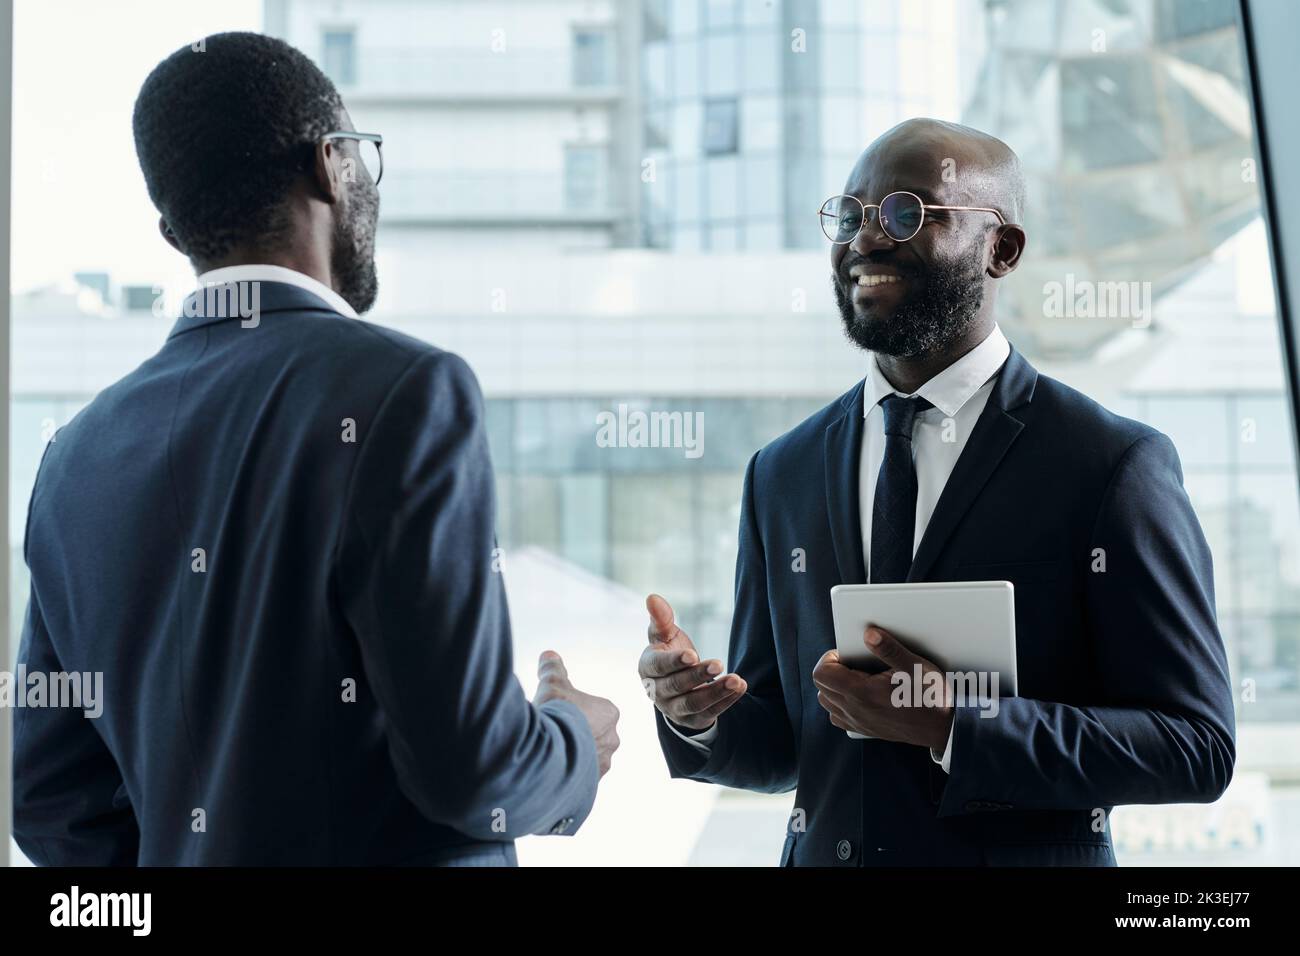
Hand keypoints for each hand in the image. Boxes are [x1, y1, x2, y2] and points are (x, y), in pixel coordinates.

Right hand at [534, 651, 620, 776]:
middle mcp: (611, 740)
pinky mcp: (590, 786)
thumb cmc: (556, 714)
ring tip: (548, 754)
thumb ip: (552, 669)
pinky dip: (566, 776)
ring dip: (570, 756)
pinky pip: (579, 779)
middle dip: (574, 734)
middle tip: (551, 732)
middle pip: (592, 734)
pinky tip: (550, 771)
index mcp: (609, 714)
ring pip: (586, 758)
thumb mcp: (552, 684)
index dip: (574, 709)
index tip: (558, 712)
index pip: (595, 710)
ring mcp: (601, 765)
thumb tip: (549, 655)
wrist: (549, 753)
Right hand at [639, 593, 746, 731]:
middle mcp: (657, 692)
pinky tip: (740, 687)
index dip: (674, 662)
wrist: (677, 687)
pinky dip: (726, 701)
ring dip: (716, 692)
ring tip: (736, 680)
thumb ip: (661, 619)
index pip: (658, 667)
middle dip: (698, 675)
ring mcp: (674, 710)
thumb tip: (652, 597)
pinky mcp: (693, 720)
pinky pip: (710, 713)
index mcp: (647, 669)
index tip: (692, 654)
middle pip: (677, 686)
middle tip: (718, 663)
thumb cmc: (669, 653)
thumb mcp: (665, 635)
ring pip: (694, 703)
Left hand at [812, 626, 952, 750]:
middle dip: (831, 670)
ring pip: (827, 703)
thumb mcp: (914, 666)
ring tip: (854, 676)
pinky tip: (859, 696)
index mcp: (861, 693)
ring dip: (833, 687)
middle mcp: (855, 710)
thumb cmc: (931, 696)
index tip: (846, 652)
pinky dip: (840, 704)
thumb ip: (889, 649)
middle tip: (852, 661)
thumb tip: (868, 634)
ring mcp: (858, 723)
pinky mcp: (865, 731)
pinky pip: (838, 717)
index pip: (821, 674)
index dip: (829, 658)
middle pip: (821, 687)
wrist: (943, 728)